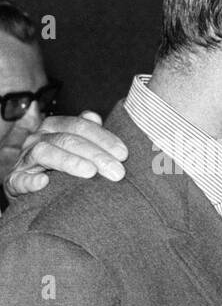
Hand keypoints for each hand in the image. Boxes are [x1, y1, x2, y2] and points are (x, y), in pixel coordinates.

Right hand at [4, 111, 127, 199]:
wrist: (36, 189)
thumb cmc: (63, 166)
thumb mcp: (77, 147)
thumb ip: (88, 132)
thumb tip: (94, 116)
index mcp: (54, 128)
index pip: (78, 126)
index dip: (102, 138)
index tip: (123, 154)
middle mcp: (38, 139)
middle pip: (66, 139)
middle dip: (95, 154)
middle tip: (117, 171)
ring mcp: (25, 160)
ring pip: (44, 152)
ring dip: (69, 162)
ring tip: (90, 172)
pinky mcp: (14, 182)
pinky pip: (18, 180)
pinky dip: (30, 181)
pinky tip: (44, 182)